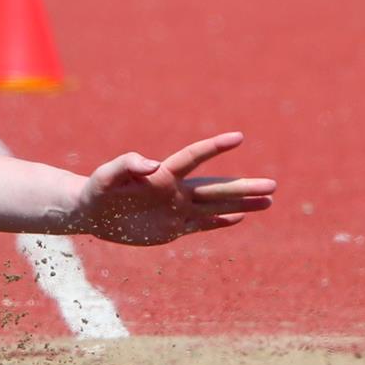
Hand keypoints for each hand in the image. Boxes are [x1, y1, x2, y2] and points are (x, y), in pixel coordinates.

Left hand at [75, 132, 275, 245]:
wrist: (90, 212)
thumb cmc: (96, 189)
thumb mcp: (106, 175)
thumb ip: (126, 164)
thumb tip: (151, 164)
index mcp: (162, 175)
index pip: (193, 157)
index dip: (214, 147)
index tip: (238, 136)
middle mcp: (175, 191)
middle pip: (215, 187)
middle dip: (243, 186)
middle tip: (273, 185)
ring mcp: (176, 210)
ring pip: (216, 207)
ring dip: (242, 204)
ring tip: (270, 200)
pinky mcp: (172, 228)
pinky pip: (202, 224)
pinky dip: (221, 222)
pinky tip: (240, 217)